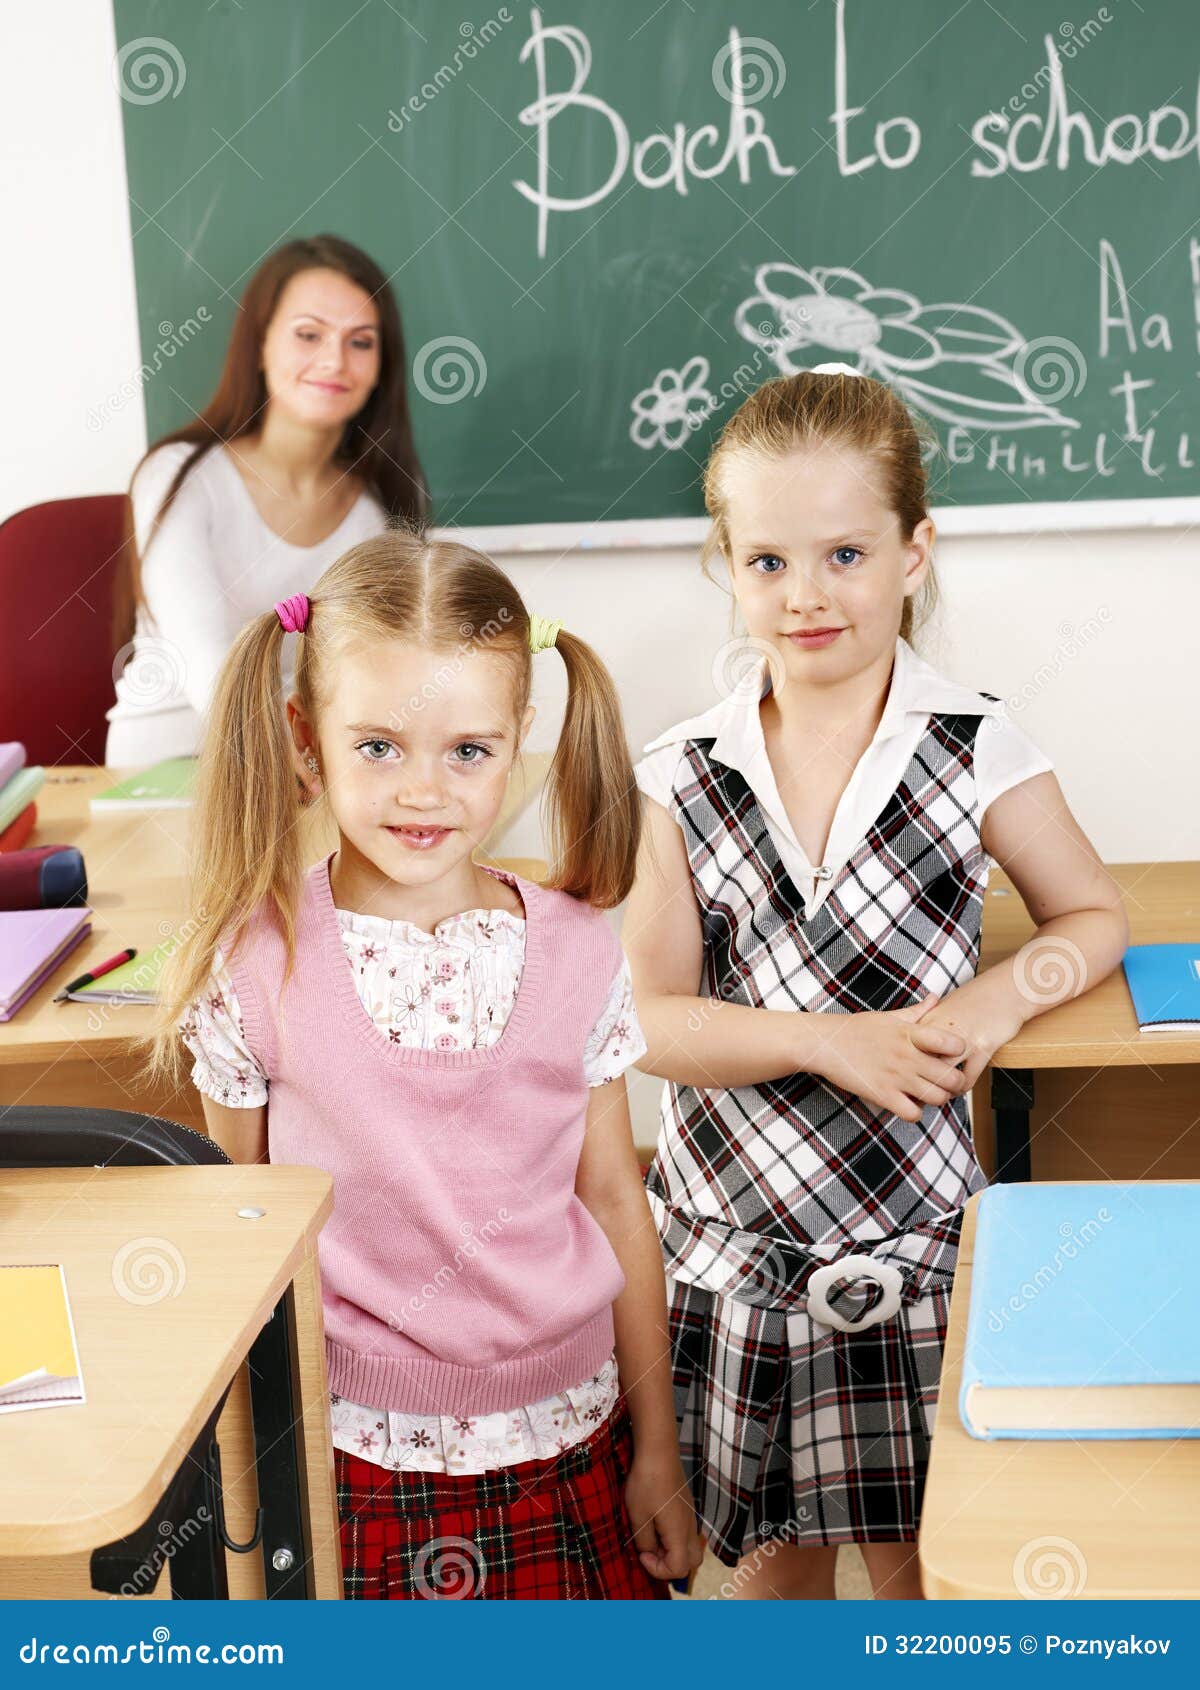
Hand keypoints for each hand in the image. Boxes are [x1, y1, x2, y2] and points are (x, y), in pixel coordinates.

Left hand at [624, 1450, 703, 1581]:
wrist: (658, 1451)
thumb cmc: (646, 1483)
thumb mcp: (638, 1516)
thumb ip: (645, 1541)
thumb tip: (650, 1552)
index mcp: (680, 1533)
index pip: (679, 1568)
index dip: (658, 1569)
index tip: (641, 1553)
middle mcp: (690, 1526)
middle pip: (693, 1561)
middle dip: (671, 1565)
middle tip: (650, 1551)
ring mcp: (690, 1515)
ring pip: (691, 1546)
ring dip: (672, 1550)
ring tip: (651, 1537)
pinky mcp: (686, 1505)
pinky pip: (686, 1531)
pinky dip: (674, 1537)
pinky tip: (656, 1522)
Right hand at [805, 993, 971, 1122]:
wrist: (825, 1043)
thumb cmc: (857, 1028)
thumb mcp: (889, 1016)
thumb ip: (917, 1011)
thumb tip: (935, 998)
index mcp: (911, 1034)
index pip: (953, 1043)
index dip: (959, 1051)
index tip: (950, 1054)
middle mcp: (907, 1056)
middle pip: (952, 1077)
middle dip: (953, 1082)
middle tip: (943, 1081)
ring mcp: (896, 1077)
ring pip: (937, 1098)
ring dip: (936, 1098)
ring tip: (927, 1093)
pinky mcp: (882, 1095)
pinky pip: (913, 1114)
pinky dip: (915, 1112)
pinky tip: (908, 1103)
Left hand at [912, 978, 1025, 1090]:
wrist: (1005, 990)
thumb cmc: (973, 1000)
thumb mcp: (942, 1008)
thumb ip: (924, 1026)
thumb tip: (911, 1045)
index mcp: (927, 1020)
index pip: (905, 1051)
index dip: (902, 1070)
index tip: (901, 1081)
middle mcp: (941, 1031)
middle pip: (920, 1066)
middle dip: (917, 1085)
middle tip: (918, 1094)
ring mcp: (962, 1040)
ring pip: (942, 1076)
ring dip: (940, 1090)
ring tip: (939, 1094)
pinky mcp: (982, 1048)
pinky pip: (966, 1078)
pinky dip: (961, 1087)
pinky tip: (959, 1087)